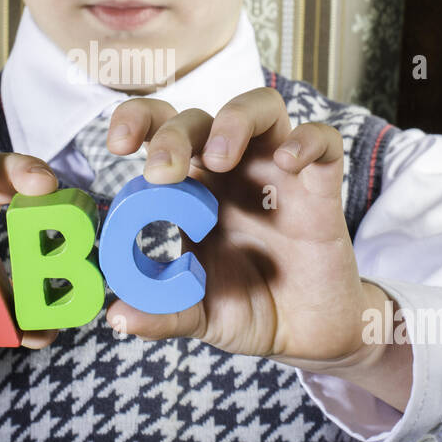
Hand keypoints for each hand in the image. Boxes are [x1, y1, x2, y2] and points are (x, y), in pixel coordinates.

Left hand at [101, 87, 384, 371]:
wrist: (305, 333)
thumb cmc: (247, 309)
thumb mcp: (198, 315)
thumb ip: (162, 314)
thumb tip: (118, 317)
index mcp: (190, 190)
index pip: (159, 132)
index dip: (136, 122)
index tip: (118, 146)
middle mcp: (231, 172)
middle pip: (199, 119)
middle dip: (173, 134)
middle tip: (161, 174)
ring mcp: (276, 173)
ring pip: (261, 108)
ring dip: (234, 120)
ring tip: (218, 158)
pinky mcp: (320, 188)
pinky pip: (323, 141)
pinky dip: (307, 141)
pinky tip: (287, 162)